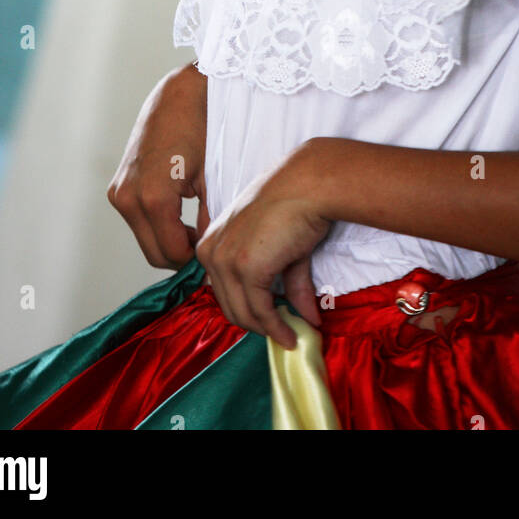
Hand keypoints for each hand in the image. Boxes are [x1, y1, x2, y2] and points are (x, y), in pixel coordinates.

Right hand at [107, 63, 208, 268]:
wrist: (180, 94)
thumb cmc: (203, 128)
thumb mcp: (214, 177)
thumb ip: (210, 220)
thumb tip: (210, 252)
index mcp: (153, 197)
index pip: (173, 253)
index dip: (196, 260)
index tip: (214, 251)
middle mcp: (129, 198)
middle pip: (155, 253)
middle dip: (181, 255)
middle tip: (207, 244)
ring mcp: (119, 193)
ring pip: (145, 240)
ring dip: (169, 241)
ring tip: (197, 227)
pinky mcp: (118, 187)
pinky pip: (139, 221)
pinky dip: (158, 226)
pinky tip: (181, 214)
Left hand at [195, 142, 330, 349]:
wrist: (308, 183)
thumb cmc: (296, 202)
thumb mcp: (284, 248)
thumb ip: (289, 284)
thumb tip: (306, 318)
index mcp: (212, 241)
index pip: (222, 290)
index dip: (247, 308)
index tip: (270, 318)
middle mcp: (210, 251)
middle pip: (229, 306)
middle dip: (257, 324)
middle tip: (284, 331)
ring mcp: (226, 260)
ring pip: (243, 314)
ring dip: (269, 330)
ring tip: (292, 335)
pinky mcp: (246, 269)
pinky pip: (261, 311)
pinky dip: (277, 328)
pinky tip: (292, 334)